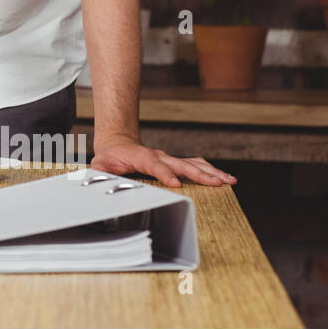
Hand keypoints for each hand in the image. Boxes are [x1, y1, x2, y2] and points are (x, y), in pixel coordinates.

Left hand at [90, 139, 236, 187]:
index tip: (175, 184)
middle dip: (200, 175)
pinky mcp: (175, 163)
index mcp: (143, 158)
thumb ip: (100, 171)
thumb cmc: (111, 156)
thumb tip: (97, 175)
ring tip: (230, 180)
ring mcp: (169, 159)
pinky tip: (226, 179)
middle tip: (217, 183)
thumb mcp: (100, 163)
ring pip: (194, 164)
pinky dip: (211, 171)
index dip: (165, 174)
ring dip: (212, 172)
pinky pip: (195, 165)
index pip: (156, 166)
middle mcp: (160, 157)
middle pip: (182, 164)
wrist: (118, 143)